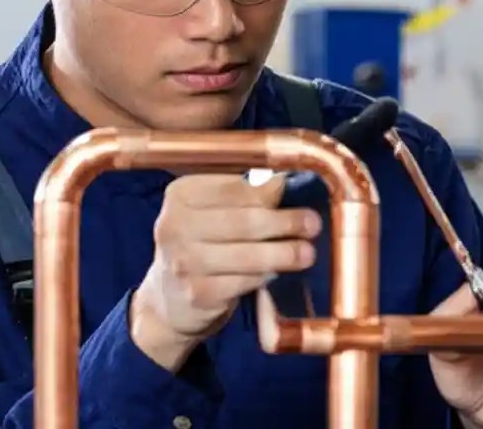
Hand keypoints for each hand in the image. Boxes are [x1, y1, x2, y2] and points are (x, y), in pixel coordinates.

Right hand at [130, 173, 321, 370]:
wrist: (169, 301)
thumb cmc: (200, 247)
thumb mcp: (212, 214)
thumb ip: (243, 197)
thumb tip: (282, 182)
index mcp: (180, 195)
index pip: (235, 187)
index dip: (269, 189)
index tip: (295, 191)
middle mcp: (174, 225)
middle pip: (245, 220)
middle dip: (285, 222)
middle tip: (313, 224)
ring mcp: (183, 262)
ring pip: (249, 254)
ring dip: (284, 253)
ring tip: (307, 253)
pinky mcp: (197, 294)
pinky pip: (244, 281)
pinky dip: (265, 276)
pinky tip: (277, 272)